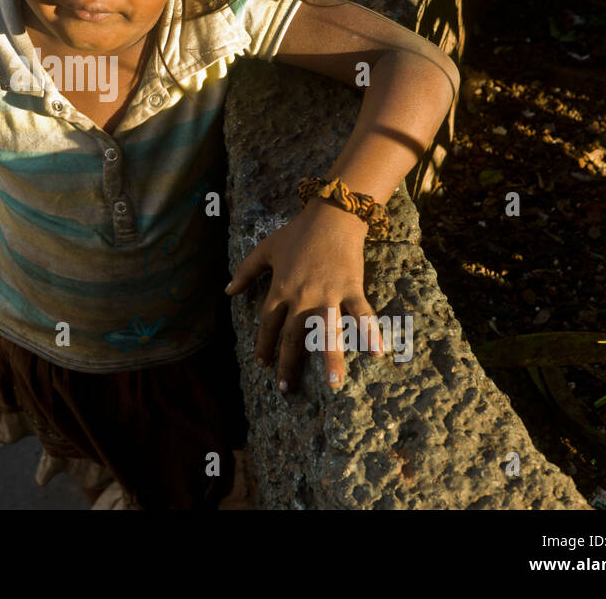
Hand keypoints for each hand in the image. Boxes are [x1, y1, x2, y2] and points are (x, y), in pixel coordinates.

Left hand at [224, 202, 382, 392]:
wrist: (330, 216)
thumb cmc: (296, 233)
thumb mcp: (264, 250)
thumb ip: (245, 272)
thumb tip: (227, 291)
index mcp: (280, 289)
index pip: (268, 324)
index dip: (263, 345)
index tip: (262, 364)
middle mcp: (302, 297)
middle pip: (294, 337)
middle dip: (288, 364)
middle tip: (285, 389)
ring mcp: (327, 294)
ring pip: (326, 332)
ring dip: (330, 359)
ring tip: (333, 384)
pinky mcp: (350, 288)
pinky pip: (361, 314)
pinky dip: (370, 332)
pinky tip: (378, 353)